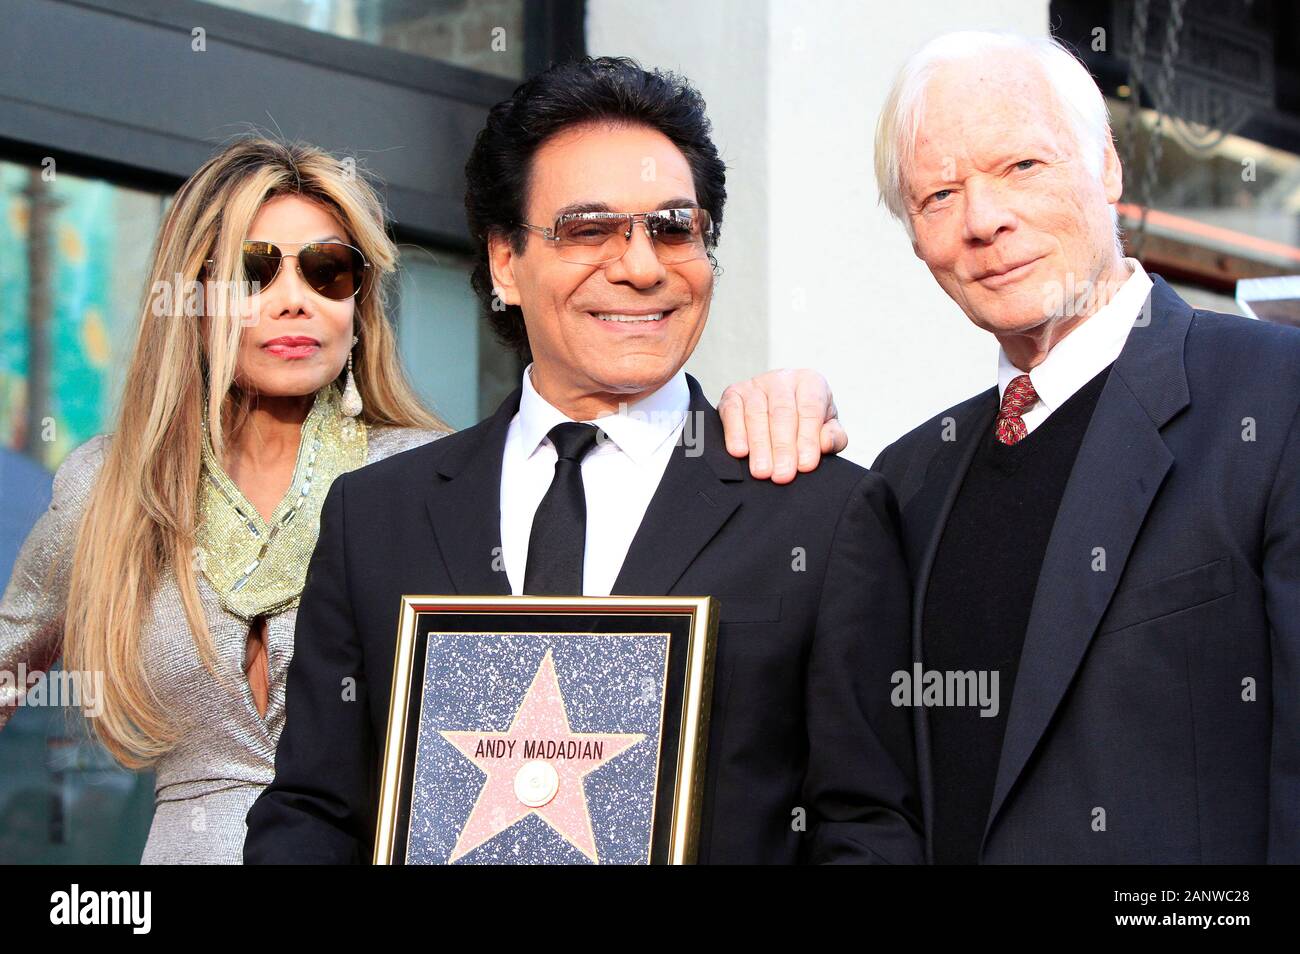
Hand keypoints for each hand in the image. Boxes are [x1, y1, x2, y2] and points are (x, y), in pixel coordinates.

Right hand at [718, 368, 846, 482]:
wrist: (778, 413)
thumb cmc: (805, 423)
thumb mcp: (826, 428)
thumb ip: (834, 437)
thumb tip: (825, 443)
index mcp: (810, 382)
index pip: (810, 409)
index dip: (808, 439)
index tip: (806, 465)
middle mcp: (782, 379)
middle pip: (782, 413)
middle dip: (782, 447)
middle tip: (783, 475)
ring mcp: (755, 384)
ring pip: (756, 413)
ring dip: (759, 445)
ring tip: (763, 472)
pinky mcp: (733, 393)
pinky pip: (732, 412)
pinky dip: (735, 432)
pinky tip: (739, 452)